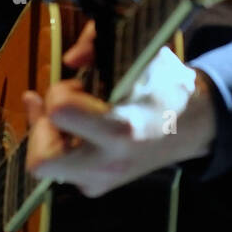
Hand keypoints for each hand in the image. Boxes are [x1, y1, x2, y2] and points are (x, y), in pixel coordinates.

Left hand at [23, 21, 217, 196]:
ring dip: (47, 137)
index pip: (60, 111)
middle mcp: (108, 161)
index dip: (60, 91)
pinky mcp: (97, 187)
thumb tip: (70, 59)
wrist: (191, 126)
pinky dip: (59, 148)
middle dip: (42, 128)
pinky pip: (59, 170)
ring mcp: (102, 180)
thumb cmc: (164, 86)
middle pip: (40, 161)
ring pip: (44, 166)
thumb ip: (99, 43)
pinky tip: (76, 131)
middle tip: (61, 111)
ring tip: (69, 119)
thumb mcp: (143, 53)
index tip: (80, 85)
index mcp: (121, 127)